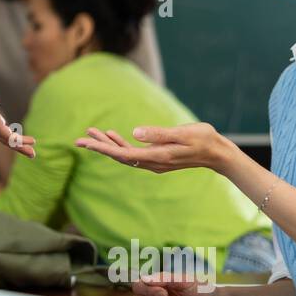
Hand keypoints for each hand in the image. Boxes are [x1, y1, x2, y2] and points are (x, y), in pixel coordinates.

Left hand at [0, 64, 34, 157]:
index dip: (1, 125)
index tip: (6, 126)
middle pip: (1, 134)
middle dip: (13, 141)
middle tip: (25, 147)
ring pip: (7, 141)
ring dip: (21, 147)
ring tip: (33, 154)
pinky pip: (10, 139)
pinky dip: (21, 145)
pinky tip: (32, 149)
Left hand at [74, 122, 228, 173]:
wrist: (218, 153)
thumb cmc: (203, 140)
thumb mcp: (182, 133)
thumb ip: (159, 133)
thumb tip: (134, 133)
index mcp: (157, 157)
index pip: (124, 155)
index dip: (103, 149)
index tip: (86, 144)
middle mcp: (153, 162)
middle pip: (120, 156)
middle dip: (99, 147)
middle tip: (78, 139)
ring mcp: (154, 161)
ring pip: (125, 154)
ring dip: (107, 145)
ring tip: (90, 134)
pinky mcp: (157, 157)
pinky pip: (133, 152)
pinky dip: (121, 144)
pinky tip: (112, 135)